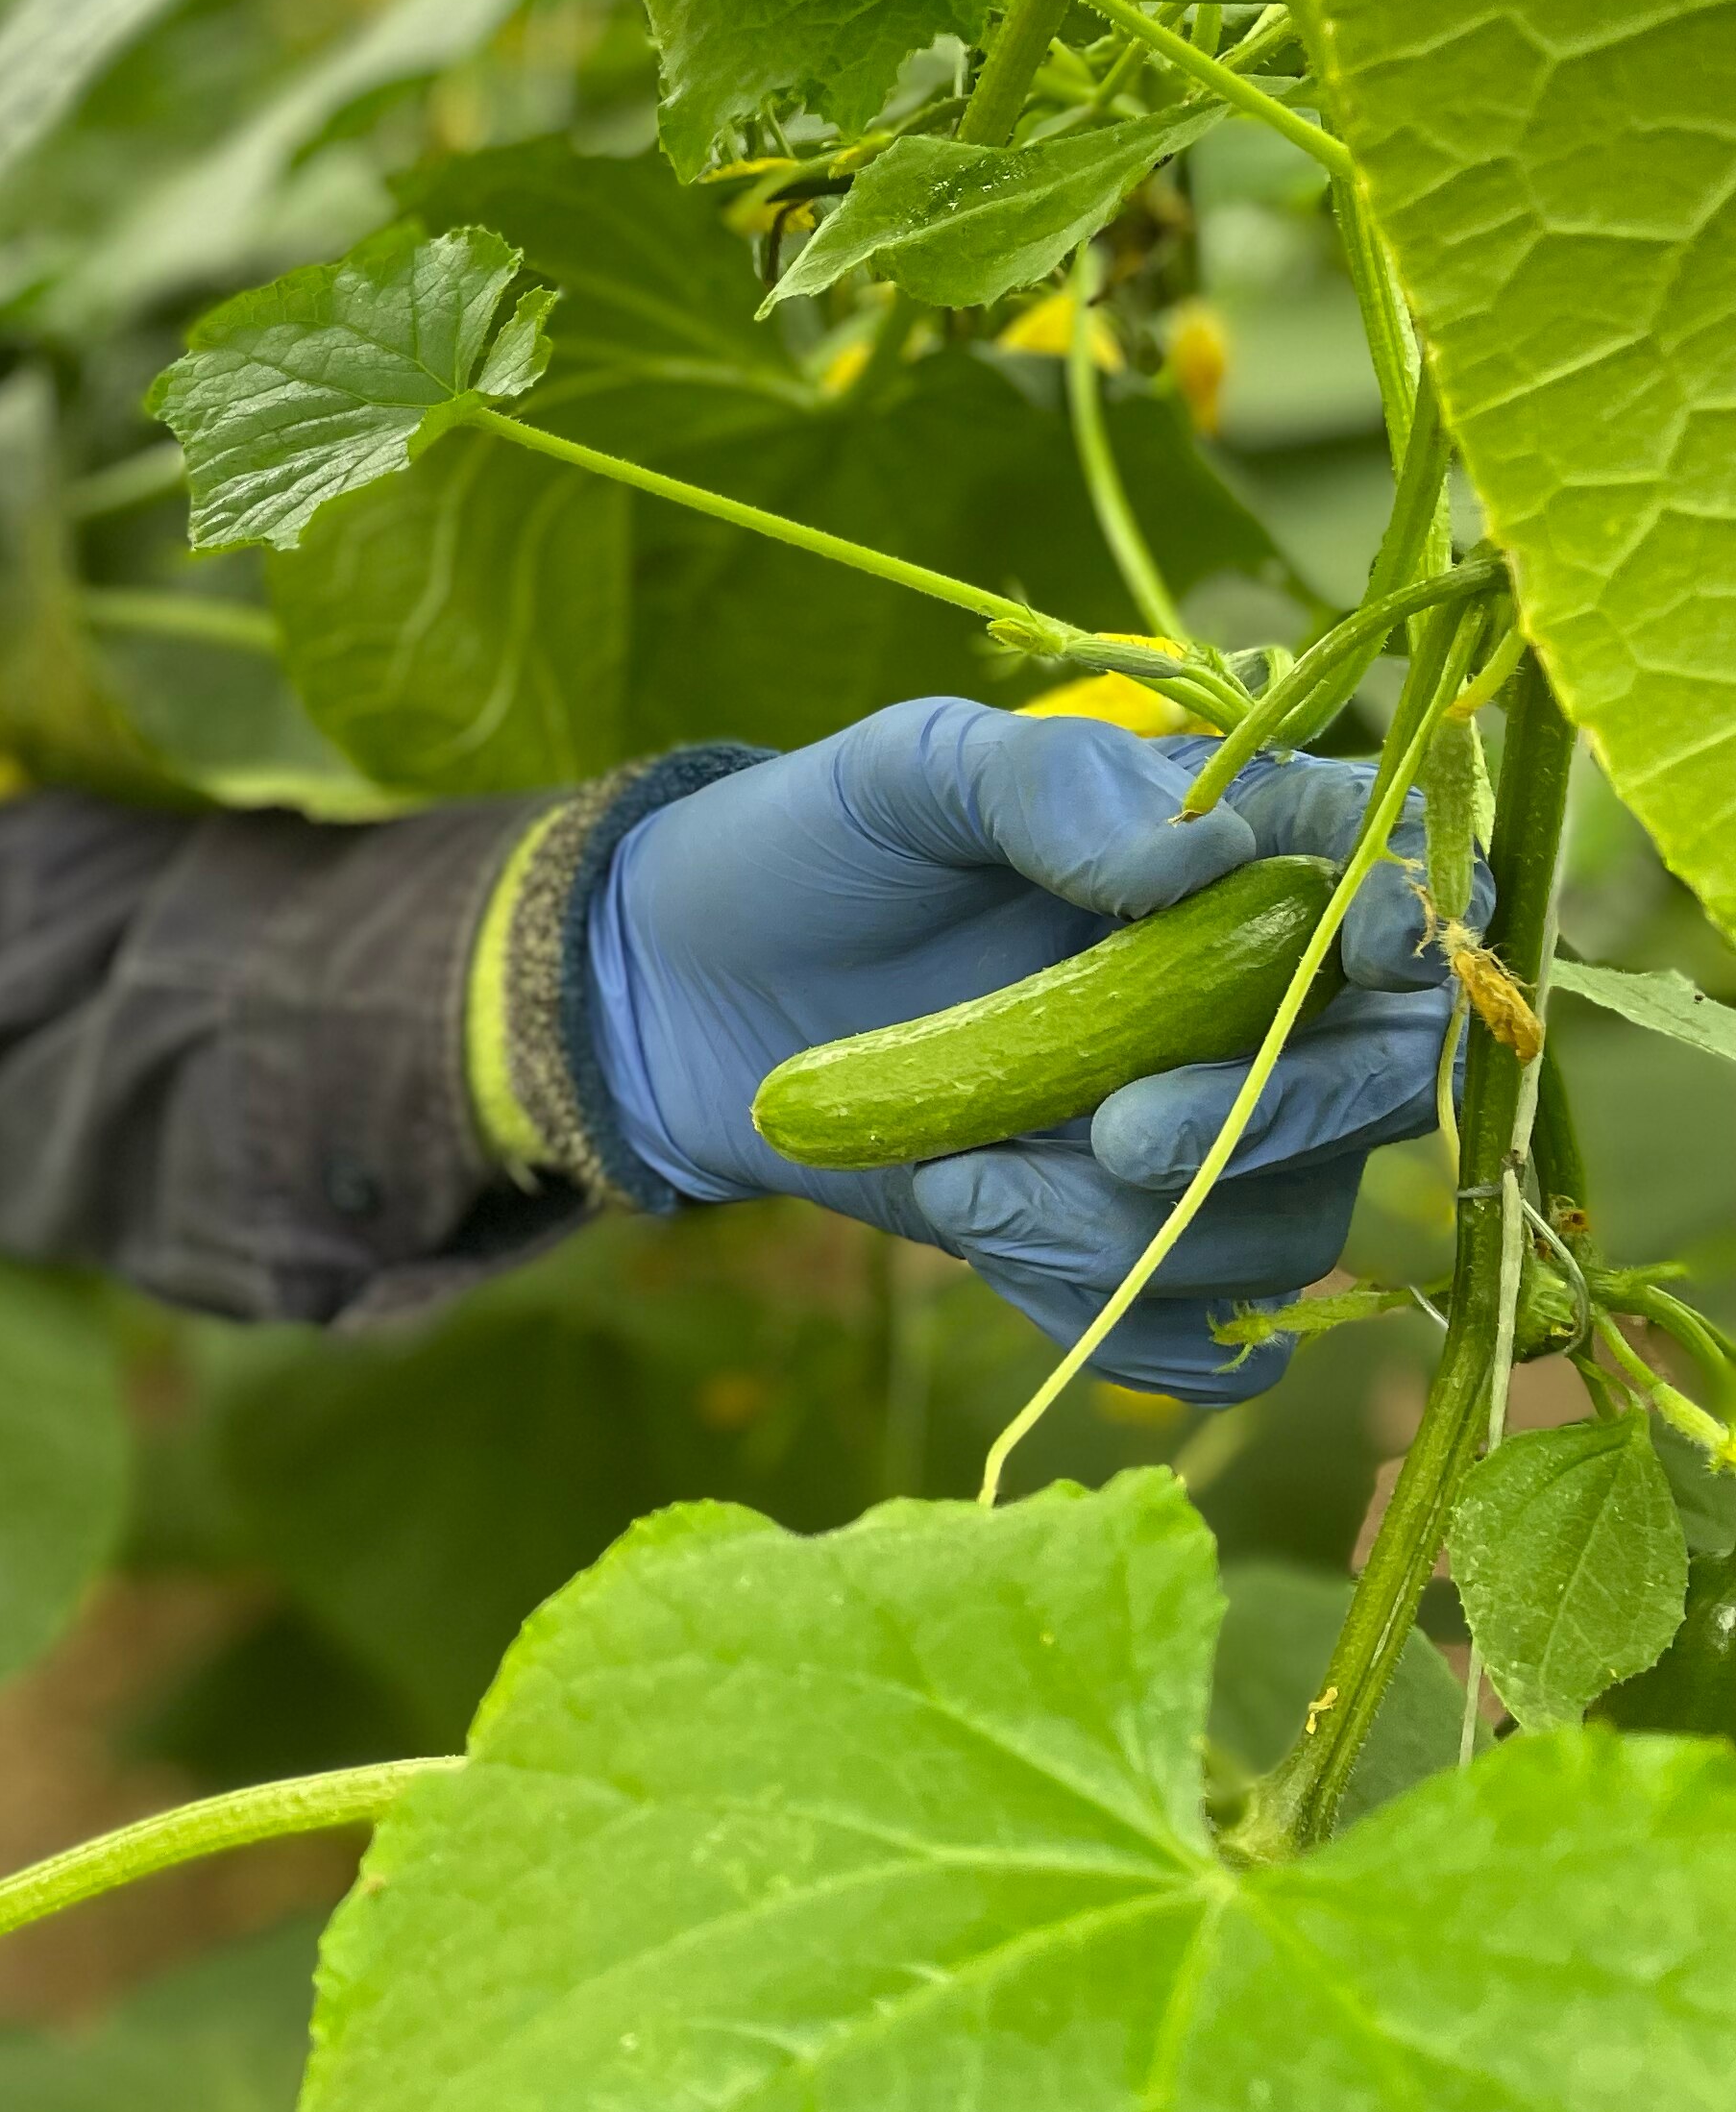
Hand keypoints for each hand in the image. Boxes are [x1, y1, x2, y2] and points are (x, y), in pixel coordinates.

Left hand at [587, 697, 1477, 1401]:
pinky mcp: (1135, 1239)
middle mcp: (1264, 998)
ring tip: (958, 1178)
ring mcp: (1210, 1128)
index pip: (1416, 873)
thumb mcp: (905, 775)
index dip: (1419, 921)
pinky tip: (978, 1226)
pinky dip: (1110, 1312)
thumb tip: (1201, 855)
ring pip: (1291, 1226)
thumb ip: (1047, 786)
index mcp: (1244, 844)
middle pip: (1381, 1080)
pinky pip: (1209, 1335)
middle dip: (1271, 1123)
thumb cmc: (814, 851)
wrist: (691, 995)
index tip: (1358, 954)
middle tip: (1116, 1135)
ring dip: (1135, 1233)